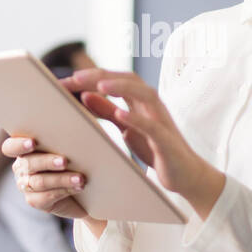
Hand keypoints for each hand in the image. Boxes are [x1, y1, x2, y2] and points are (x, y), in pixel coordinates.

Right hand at [1, 135, 89, 219]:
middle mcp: (21, 167)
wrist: (82, 191)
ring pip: (39, 182)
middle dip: (47, 162)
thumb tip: (74, 135)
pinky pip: (45, 197)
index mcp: (24, 150)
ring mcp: (26, 185)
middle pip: (28, 163)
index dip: (18, 145)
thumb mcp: (68, 149)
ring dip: (61, 179)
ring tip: (79, 178)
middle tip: (64, 161)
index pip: (10, 147)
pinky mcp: (35, 201)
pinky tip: (78, 187)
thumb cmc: (75, 162)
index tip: (33, 143)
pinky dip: (64, 191)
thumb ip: (63, 142)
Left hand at [59, 66, 224, 217]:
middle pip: (129, 80)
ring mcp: (162, 121)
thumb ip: (108, 112)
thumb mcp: (126, 129)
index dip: (92, 77)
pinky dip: (137, 118)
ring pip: (145, 94)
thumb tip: (85, 95)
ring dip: (123, 87)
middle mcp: (153, 106)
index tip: (66, 81)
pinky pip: (153, 125)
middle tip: (75, 78)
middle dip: (102, 76)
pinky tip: (120, 114)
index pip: (116, 80)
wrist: (185, 175)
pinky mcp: (167, 141)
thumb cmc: (156, 150)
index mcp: (141, 102)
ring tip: (100, 86)